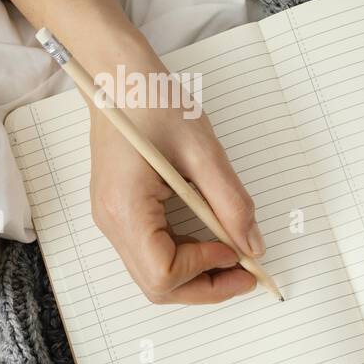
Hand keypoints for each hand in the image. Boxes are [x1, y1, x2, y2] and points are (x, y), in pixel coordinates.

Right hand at [0, 0, 264, 302]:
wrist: (117, 77)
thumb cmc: (153, 102)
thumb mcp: (203, 149)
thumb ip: (230, 202)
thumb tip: (252, 246)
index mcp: (125, 208)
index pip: (163, 274)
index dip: (205, 271)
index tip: (235, 249)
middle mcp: (111, 223)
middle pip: (156, 286)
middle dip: (205, 286)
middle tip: (246, 271)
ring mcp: (111, 220)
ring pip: (153, 274)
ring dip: (195, 273)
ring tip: (232, 254)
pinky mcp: (119, 212)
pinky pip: (151, 252)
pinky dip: (183, 256)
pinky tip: (208, 237)